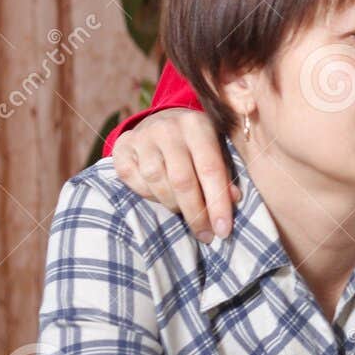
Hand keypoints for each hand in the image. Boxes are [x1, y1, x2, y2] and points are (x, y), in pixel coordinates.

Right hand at [111, 108, 239, 242]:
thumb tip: (233, 199)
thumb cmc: (197, 143)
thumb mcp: (217, 150)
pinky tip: (161, 196)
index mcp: (197, 125)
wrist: (162, 121)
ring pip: (157, 183)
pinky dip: (149, 195)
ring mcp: (142, 137)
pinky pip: (135, 182)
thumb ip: (224, 174)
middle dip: (195, 213)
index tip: (223, 231)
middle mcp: (168, 128)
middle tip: (204, 234)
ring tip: (184, 210)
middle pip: (182, 180)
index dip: (217, 204)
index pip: (210, 170)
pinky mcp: (121, 147)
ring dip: (173, 205)